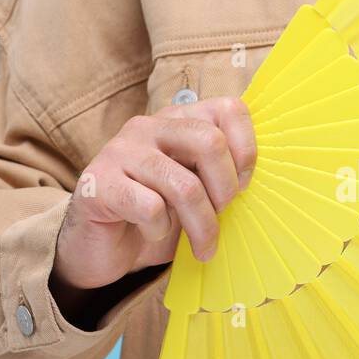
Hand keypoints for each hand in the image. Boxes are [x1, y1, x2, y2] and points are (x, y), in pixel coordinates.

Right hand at [50, 97, 255, 298]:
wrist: (100, 248)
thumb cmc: (155, 218)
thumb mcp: (196, 192)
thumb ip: (220, 176)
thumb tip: (261, 184)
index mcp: (177, 120)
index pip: (228, 109)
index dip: (247, 150)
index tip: (245, 187)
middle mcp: (148, 127)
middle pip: (210, 142)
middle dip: (226, 190)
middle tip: (223, 217)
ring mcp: (119, 151)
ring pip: (184, 184)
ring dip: (202, 225)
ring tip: (203, 248)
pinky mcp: (97, 183)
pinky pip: (149, 207)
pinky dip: (160, 230)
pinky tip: (153, 233)